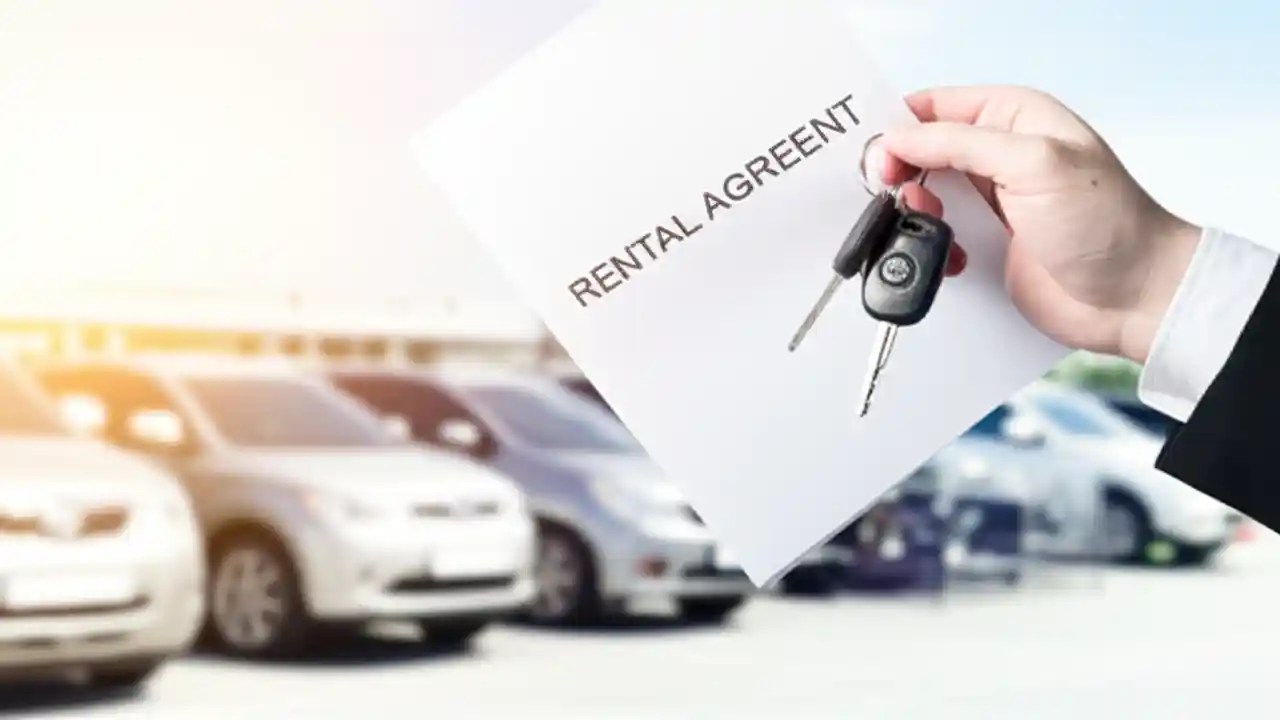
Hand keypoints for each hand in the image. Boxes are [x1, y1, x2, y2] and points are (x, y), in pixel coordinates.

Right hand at [877, 86, 1200, 363]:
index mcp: (1014, 117)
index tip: (883, 157)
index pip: (935, 107)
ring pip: (923, 198)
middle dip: (901, 174)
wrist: (1133, 298)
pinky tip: (949, 258)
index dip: (901, 128)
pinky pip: (936, 241)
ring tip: (932, 228)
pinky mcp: (986, 245)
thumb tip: (899, 139)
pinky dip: (929, 250)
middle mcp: (999, 155)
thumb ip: (960, 144)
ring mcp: (992, 202)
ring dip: (916, 216)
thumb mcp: (1033, 163)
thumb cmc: (1108, 225)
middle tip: (899, 195)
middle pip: (921, 152)